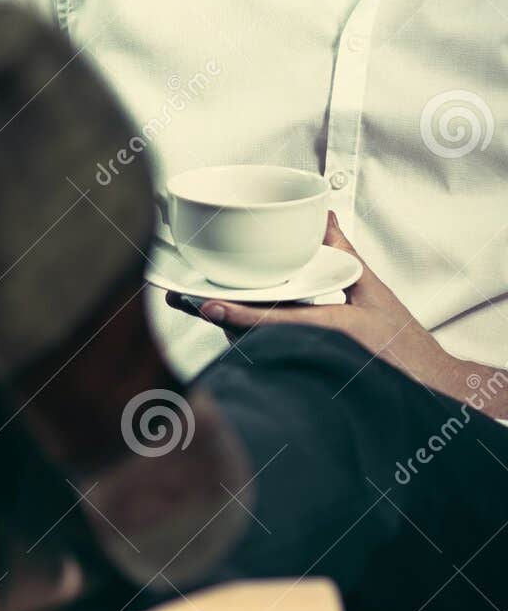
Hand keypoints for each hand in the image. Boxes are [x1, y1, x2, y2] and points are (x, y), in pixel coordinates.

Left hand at [168, 212, 465, 395]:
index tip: (205, 306)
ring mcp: (307, 370)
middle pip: (250, 338)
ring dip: (228, 331)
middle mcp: (313, 353)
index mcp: (332, 330)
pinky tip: (229, 330)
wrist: (427, 390)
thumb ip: (343, 257)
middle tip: (182, 297)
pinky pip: (267, 363)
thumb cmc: (404, 344)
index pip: (275, 323)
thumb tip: (322, 219)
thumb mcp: (376, 294)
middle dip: (218, 319)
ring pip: (254, 352)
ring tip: (197, 306)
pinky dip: (247, 344)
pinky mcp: (304, 382)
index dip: (236, 316)